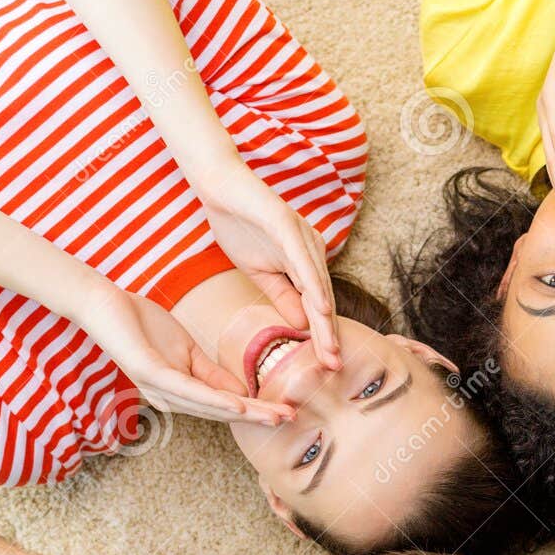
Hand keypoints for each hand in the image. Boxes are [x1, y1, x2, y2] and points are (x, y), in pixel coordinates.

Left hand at [80, 284, 292, 425]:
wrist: (103, 304)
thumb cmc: (142, 324)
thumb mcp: (188, 350)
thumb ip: (213, 374)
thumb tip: (241, 392)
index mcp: (180, 393)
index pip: (225, 405)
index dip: (256, 411)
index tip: (286, 413)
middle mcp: (170, 398)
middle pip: (222, 411)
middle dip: (257, 417)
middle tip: (290, 420)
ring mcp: (159, 389)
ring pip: (209, 405)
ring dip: (244, 414)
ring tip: (273, 417)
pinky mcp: (149, 373)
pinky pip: (188, 390)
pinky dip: (214, 400)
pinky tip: (238, 405)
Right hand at [199, 164, 342, 369]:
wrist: (220, 188)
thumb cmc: (240, 227)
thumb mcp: (261, 273)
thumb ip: (284, 297)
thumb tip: (301, 326)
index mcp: (306, 262)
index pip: (317, 305)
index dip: (323, 335)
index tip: (328, 365)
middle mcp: (312, 250)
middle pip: (323, 300)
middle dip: (329, 335)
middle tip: (335, 366)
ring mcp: (303, 237)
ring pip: (317, 285)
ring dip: (325, 319)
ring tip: (331, 348)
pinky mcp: (288, 225)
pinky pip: (303, 261)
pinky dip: (313, 286)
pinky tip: (320, 308)